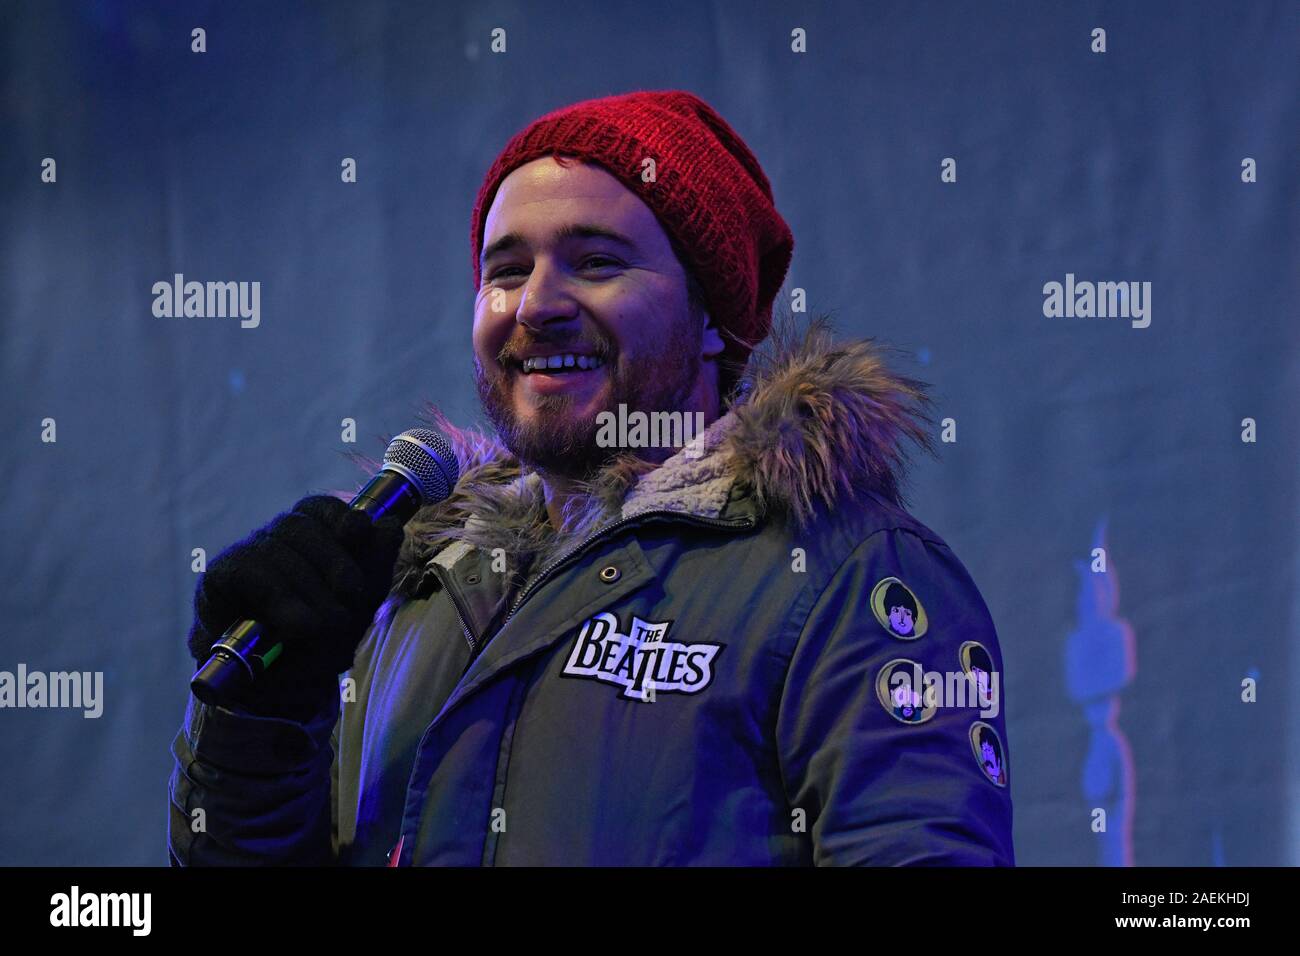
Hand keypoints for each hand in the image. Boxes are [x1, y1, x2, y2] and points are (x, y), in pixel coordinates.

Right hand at [187, 495, 405, 719]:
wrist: (276, 687)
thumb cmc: (320, 640)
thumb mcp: (358, 606)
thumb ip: (375, 565)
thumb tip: (391, 525)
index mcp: (310, 536)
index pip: (321, 508)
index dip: (340, 515)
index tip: (359, 530)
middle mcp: (275, 538)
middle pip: (300, 525)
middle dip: (334, 560)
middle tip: (353, 596)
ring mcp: (246, 554)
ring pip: (277, 548)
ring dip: (310, 588)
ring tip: (327, 625)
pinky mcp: (220, 577)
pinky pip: (249, 574)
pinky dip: (280, 599)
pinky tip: (300, 625)